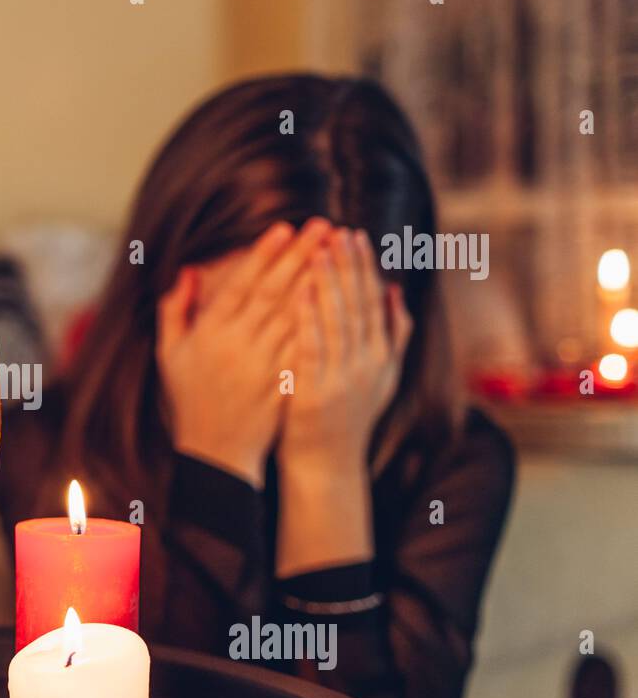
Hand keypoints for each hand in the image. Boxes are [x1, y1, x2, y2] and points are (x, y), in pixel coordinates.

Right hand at [156, 218, 332, 486]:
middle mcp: (238, 345)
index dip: (263, 256)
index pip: (240, 286)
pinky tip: (343, 300)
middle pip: (275, 292)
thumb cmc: (189, 400)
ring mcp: (264, 365)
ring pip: (297, 316)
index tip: (284, 228)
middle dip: (301, 256)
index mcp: (210, 334)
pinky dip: (325, 321)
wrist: (215, 453)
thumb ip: (176, 310)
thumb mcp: (170, 354)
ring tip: (339, 253)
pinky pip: (308, 346)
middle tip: (325, 226)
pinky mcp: (285, 383)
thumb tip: (188, 272)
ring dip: (320, 281)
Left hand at [274, 228, 411, 576]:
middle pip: (358, 305)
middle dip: (348, 265)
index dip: (364, 267)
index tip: (354, 235)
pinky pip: (312, 346)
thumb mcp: (381, 377)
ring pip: (337, 320)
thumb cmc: (345, 418)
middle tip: (338, 231)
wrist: (326, 466)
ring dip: (329, 282)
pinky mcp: (315, 390)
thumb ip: (392, 333)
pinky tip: (301, 289)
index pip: (373, 302)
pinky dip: (308, 316)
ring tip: (320, 249)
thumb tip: (395, 288)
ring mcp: (343, 377)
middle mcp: (367, 363)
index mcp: (381, 356)